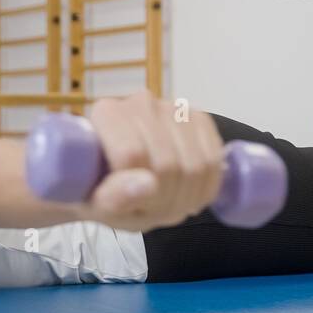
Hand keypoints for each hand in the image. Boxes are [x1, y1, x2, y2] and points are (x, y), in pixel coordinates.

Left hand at [80, 89, 224, 231]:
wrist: (120, 177)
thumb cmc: (102, 190)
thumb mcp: (97, 205)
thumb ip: (113, 198)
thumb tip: (147, 185)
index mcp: (106, 115)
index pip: (133, 155)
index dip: (139, 192)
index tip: (133, 207)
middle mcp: (140, 103)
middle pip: (168, 163)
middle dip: (164, 200)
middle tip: (152, 209)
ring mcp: (173, 108)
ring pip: (196, 164)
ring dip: (186, 197)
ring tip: (167, 202)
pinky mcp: (199, 119)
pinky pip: (215, 161)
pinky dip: (205, 188)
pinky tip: (188, 193)